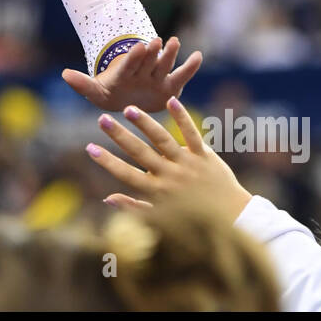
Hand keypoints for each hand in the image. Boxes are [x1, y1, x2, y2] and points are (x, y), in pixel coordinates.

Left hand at [62, 36, 201, 110]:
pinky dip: (190, 67)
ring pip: (164, 64)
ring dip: (170, 54)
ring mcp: (156, 77)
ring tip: (174, 41)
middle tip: (156, 40)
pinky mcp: (170, 86)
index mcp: (124, 74)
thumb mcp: (96, 92)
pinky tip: (198, 56)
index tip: (137, 45)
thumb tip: (64, 74)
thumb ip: (83, 84)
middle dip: (151, 52)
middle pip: (147, 61)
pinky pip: (182, 76)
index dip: (133, 56)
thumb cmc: (110, 94)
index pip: (129, 64)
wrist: (127, 102)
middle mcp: (141, 72)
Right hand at [86, 96, 251, 224]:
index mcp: (157, 192)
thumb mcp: (161, 217)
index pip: (126, 175)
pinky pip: (192, 134)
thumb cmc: (191, 220)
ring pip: (163, 141)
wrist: (230, 217)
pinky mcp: (205, 156)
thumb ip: (133, 207)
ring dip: (145, 124)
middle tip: (102, 119)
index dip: (107, 162)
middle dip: (119, 136)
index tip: (90, 148)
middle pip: (140, 153)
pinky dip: (183, 117)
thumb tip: (106, 199)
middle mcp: (170, 177)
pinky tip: (170, 100)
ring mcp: (188, 165)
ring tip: (129, 109)